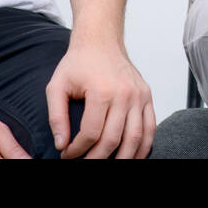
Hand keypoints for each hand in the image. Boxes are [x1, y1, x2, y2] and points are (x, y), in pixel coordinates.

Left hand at [47, 39, 155, 158]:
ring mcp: (139, 95)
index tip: (67, 155)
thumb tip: (61, 144)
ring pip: (136, 138)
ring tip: (110, 166)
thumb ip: (56, 117)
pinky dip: (144, 146)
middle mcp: (124, 94)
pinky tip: (133, 156)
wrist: (101, 40)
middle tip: (84, 164)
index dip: (77, 150)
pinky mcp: (147, 96)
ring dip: (123, 158)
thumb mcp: (57, 86)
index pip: (90, 133)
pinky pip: (150, 127)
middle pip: (113, 139)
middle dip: (96, 159)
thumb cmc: (79, 62)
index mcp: (101, 91)